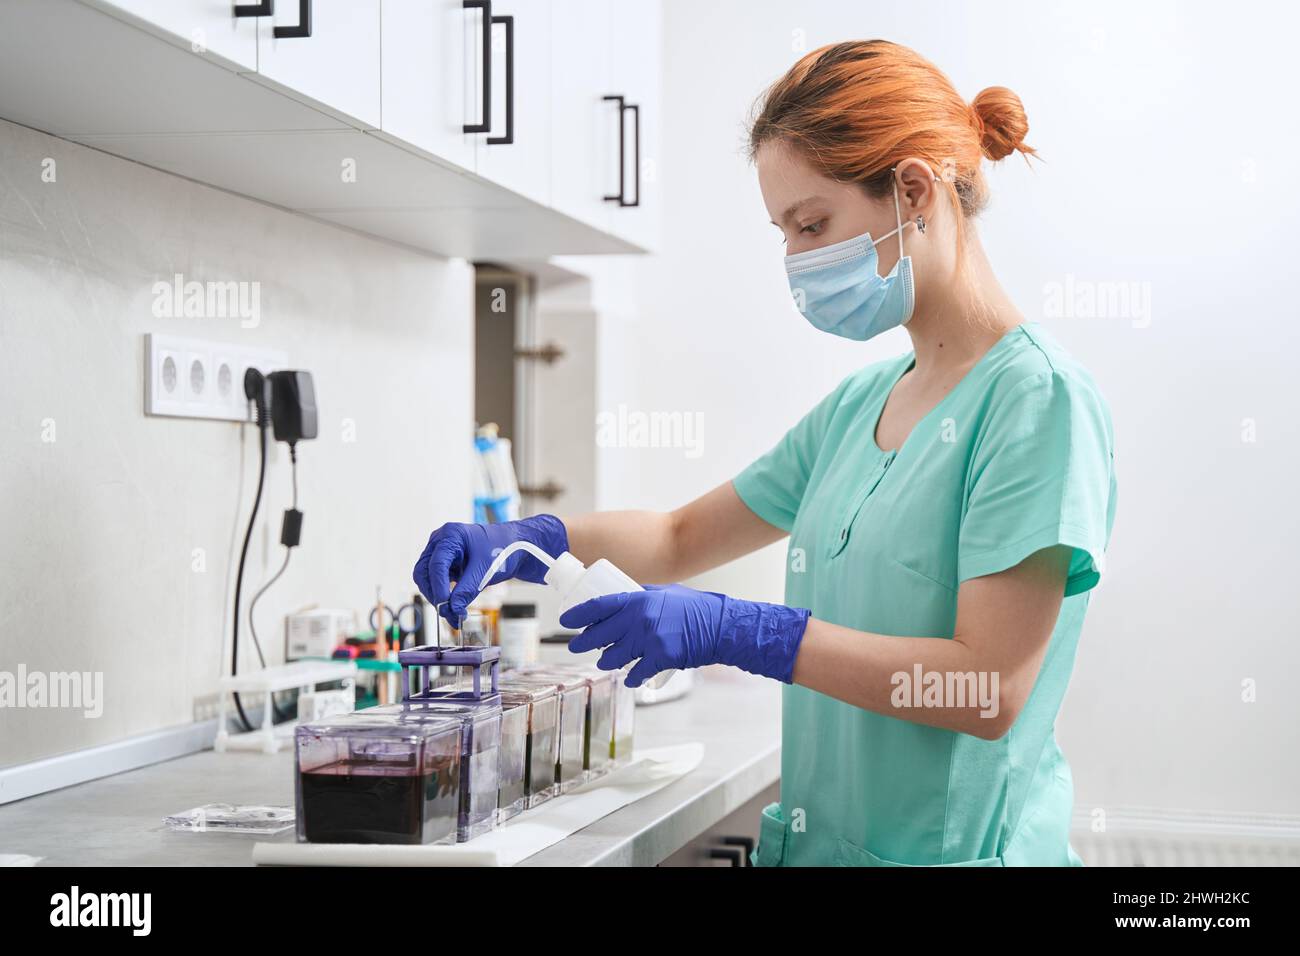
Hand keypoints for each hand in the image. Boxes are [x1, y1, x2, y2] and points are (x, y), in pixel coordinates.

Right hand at [412, 514, 567, 624]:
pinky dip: (443, 595)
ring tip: (454, 615)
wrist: (516, 547)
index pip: (437, 564)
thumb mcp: (486, 569)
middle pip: (424, 572)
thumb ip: (467, 589)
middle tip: (448, 614)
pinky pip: (437, 582)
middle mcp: (441, 541)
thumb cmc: (504, 548)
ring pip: (427, 579)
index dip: (439, 588)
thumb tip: (452, 609)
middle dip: (434, 594)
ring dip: (437, 597)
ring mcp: (442, 552)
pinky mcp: (446, 564)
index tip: (446, 606)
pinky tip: (455, 607)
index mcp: (451, 535)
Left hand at [560, 584, 810, 687]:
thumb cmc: (695, 608)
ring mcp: (648, 642)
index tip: (565, 620)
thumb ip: (643, 595)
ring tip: (606, 660)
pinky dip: (632, 678)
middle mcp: (639, 620)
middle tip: (576, 646)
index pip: (599, 606)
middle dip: (583, 643)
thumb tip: (623, 597)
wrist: (720, 627)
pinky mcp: (659, 660)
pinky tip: (631, 679)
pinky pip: (636, 673)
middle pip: (599, 635)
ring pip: (613, 657)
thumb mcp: (665, 593)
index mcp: (639, 600)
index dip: (578, 615)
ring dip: (606, 660)